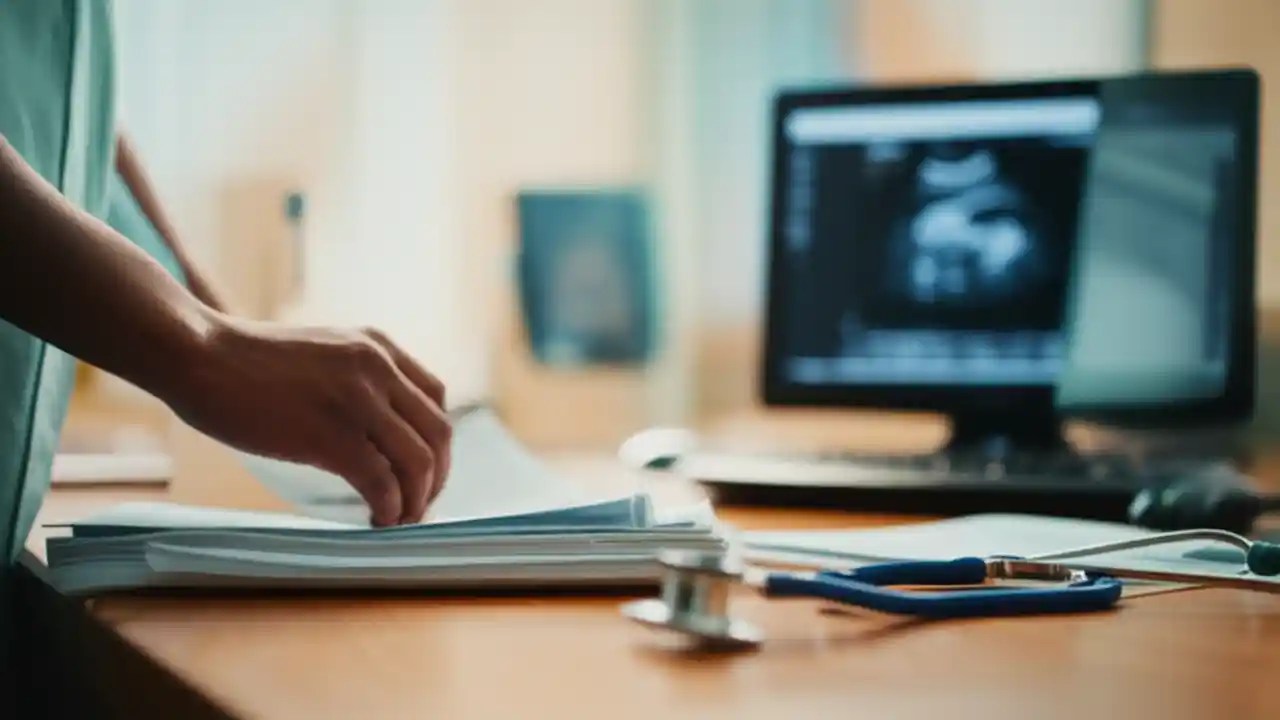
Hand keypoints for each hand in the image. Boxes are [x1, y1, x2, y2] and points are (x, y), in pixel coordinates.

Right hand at [164, 316, 451, 525]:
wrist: (201, 355)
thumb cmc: (247, 362)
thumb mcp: (323, 352)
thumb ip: (357, 378)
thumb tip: (379, 429)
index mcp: (378, 346)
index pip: (436, 398)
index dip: (436, 440)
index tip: (424, 469)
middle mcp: (378, 368)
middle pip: (438, 433)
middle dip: (435, 477)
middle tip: (419, 505)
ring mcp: (358, 401)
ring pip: (417, 462)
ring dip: (417, 500)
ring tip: (400, 520)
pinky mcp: (331, 436)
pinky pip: (381, 483)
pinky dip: (389, 509)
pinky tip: (377, 520)